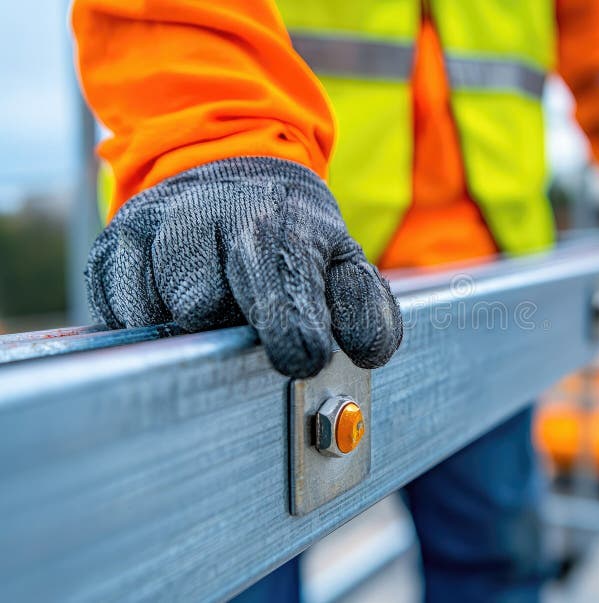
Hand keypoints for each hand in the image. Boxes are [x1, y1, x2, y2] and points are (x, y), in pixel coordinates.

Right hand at [86, 157, 402, 377]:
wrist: (230, 171)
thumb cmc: (291, 232)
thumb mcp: (343, 261)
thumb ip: (365, 307)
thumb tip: (364, 350)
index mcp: (274, 219)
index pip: (279, 286)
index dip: (290, 331)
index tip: (302, 359)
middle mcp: (205, 211)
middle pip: (204, 305)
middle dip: (230, 323)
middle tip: (249, 312)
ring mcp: (150, 226)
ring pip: (157, 312)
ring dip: (188, 323)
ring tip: (215, 300)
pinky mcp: (110, 248)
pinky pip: (119, 315)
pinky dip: (151, 321)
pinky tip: (177, 300)